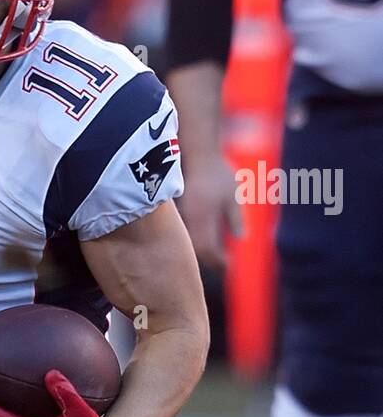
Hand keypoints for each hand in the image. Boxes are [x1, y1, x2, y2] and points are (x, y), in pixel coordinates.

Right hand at [179, 153, 240, 269]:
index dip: (218, 261)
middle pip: (196, 250)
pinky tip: (203, 238)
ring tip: (214, 254)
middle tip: (222, 265)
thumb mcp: (232, 194)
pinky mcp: (176, 212)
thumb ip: (235, 217)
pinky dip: (195, 239)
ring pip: (189, 242)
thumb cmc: (215, 171)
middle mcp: (188, 220)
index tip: (229, 266)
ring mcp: (180, 216)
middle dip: (209, 260)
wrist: (192, 150)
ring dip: (202, 250)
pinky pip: (184, 232)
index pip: (208, 249)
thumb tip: (241, 238)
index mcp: (202, 218)